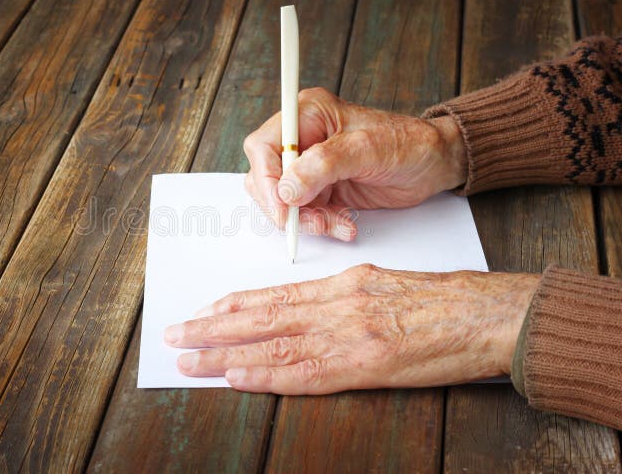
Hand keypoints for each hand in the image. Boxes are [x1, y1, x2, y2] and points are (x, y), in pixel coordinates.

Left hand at [164, 265, 537, 393]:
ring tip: (188, 360)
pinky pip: (305, 372)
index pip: (275, 296)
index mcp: (342, 284)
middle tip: (174, 336)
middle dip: (212, 328)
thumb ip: (342, 300)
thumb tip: (306, 314)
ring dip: (224, 354)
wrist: (488, 314)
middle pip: (262, 317)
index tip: (202, 313)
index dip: (233, 306)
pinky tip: (237, 378)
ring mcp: (349, 333)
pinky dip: (266, 375)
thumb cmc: (442, 301)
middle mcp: (337, 304)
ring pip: (273, 343)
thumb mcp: (385, 286)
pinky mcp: (366, 362)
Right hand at [243, 87, 466, 239]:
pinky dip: (321, 224)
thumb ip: (325, 165)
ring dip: (306, 219)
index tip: (284, 208)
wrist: (432, 164)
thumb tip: (286, 190)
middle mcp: (301, 138)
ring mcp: (308, 165)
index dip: (267, 180)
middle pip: (265, 177)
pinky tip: (345, 224)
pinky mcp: (318, 189)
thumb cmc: (408, 144)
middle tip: (313, 222)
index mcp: (307, 114)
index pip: (263, 147)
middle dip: (286, 206)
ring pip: (281, 201)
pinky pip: (303, 214)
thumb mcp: (368, 149)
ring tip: (337, 224)